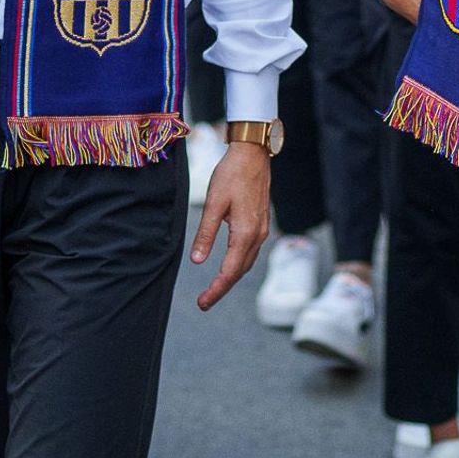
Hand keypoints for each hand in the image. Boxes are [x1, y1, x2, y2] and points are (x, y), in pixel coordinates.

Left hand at [190, 143, 269, 310]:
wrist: (253, 154)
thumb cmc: (231, 175)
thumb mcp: (214, 204)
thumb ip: (206, 234)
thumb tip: (196, 261)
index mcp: (245, 233)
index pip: (230, 272)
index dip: (216, 290)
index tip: (202, 303)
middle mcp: (257, 235)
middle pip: (240, 272)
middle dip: (222, 288)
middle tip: (204, 302)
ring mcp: (262, 230)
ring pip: (246, 263)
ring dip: (231, 278)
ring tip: (213, 288)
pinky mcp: (261, 224)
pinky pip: (250, 252)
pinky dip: (239, 265)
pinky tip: (229, 266)